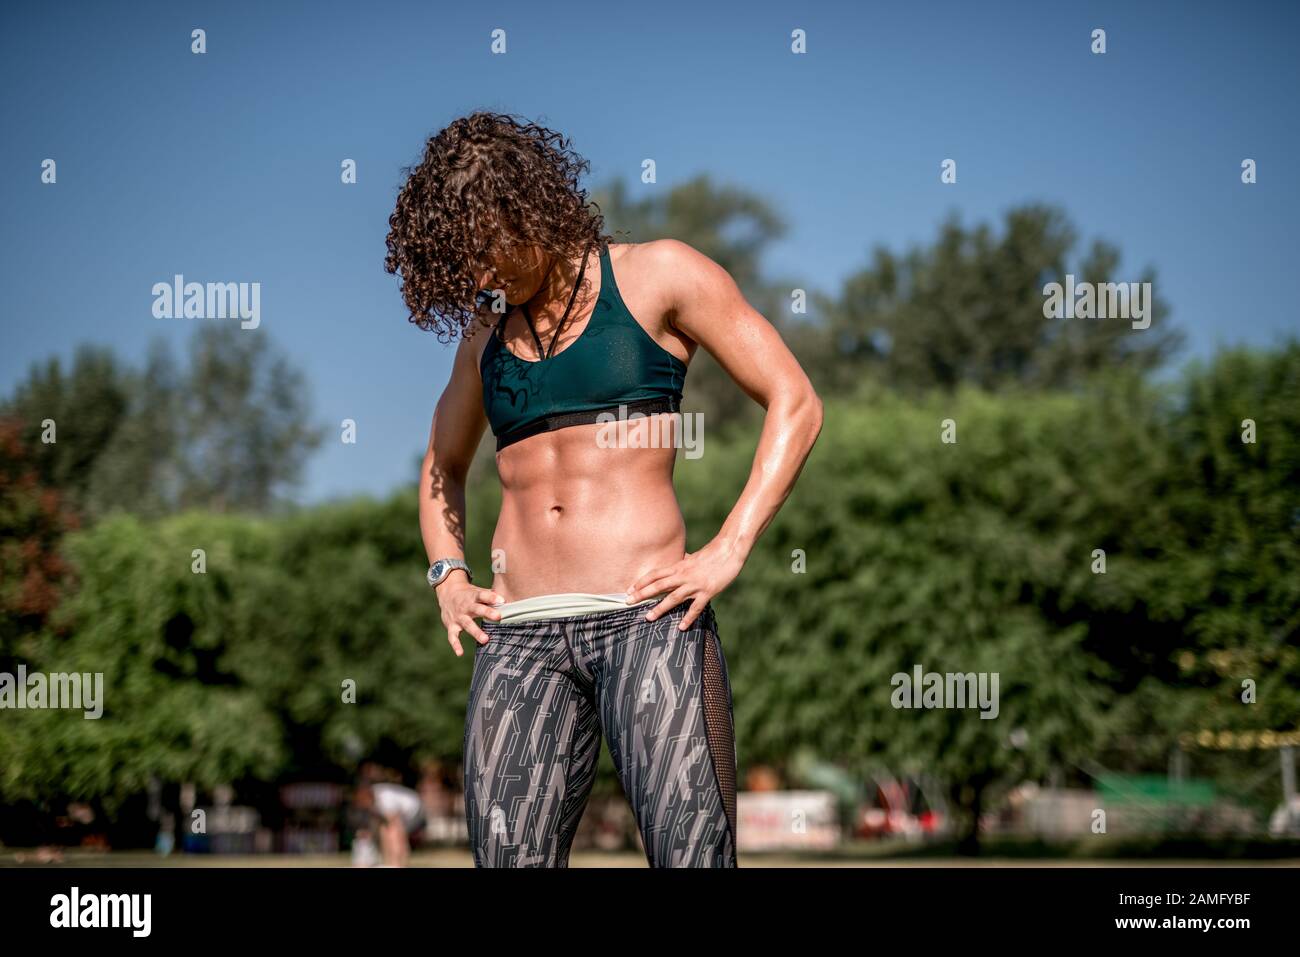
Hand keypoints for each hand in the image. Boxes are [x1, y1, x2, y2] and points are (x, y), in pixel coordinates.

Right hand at [435, 574, 504, 655]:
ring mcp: (458, 617)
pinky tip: (460, 653)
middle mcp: (465, 607)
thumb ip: (491, 596)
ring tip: (485, 640)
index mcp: (473, 596)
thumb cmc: (469, 594)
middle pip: (476, 609)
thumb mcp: (478, 591)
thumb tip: (508, 599)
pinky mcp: (451, 626)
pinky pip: (452, 636)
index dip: (491, 597)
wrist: (447, 593)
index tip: (501, 600)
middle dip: (487, 613)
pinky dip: (455, 645)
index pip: (482, 595)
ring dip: (476, 632)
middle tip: (498, 617)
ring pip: (467, 624)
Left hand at [626, 538, 745, 629]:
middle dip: (642, 594)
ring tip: (648, 618)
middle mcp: (684, 575)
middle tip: (627, 602)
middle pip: (658, 585)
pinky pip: (695, 607)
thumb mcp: (695, 557)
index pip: (655, 574)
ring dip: (660, 608)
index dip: (641, 582)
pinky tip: (681, 627)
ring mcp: (695, 584)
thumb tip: (681, 559)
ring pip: (673, 598)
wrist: (730, 549)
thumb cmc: (713, 552)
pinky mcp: (707, 591)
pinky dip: (688, 618)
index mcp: (679, 566)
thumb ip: (686, 561)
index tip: (629, 590)